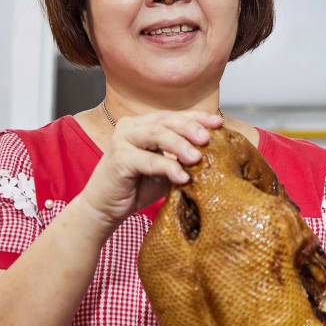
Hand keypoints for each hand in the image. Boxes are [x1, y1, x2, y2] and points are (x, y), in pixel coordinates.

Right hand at [79, 110, 222, 233]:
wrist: (106, 208)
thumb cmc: (137, 187)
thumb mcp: (166, 169)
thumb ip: (182, 158)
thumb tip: (215, 153)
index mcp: (144, 124)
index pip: (174, 116)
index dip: (197, 117)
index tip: (219, 123)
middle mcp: (131, 126)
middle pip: (166, 121)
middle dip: (190, 127)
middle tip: (208, 139)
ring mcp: (122, 140)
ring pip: (156, 134)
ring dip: (180, 145)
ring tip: (197, 158)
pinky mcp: (118, 158)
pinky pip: (148, 159)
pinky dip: (167, 167)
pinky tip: (183, 177)